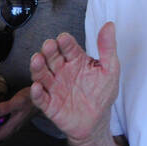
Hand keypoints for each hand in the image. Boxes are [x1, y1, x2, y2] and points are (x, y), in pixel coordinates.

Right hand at [28, 26, 119, 145]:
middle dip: (49, 51)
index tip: (63, 38)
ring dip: (38, 67)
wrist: (97, 120)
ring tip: (37, 59)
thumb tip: (109, 25)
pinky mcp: (49, 104)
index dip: (65, 42)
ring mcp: (54, 87)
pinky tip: (36, 87)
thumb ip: (108, 48)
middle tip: (49, 45)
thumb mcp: (110, 69)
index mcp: (76, 60)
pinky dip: (36, 93)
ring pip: (42, 75)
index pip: (69, 47)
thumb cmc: (102, 92)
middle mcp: (62, 71)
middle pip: (52, 58)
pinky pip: (40, 98)